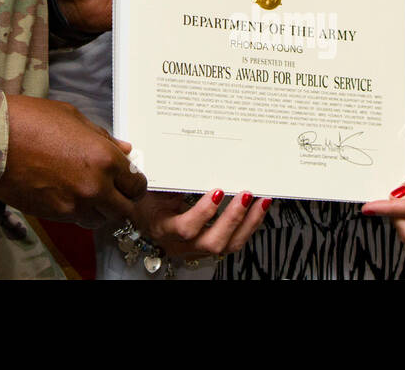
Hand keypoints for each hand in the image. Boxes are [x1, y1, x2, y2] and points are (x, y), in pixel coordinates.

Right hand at [0, 95, 147, 226]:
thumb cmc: (31, 120)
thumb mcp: (73, 118)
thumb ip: (102, 138)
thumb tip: (124, 149)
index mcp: (104, 158)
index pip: (136, 185)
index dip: (134, 182)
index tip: (127, 180)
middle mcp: (95, 186)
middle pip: (124, 210)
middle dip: (121, 200)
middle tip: (112, 190)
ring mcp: (74, 205)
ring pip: (101, 220)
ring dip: (100, 209)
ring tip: (87, 191)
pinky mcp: (54, 215)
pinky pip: (77, 220)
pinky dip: (78, 211)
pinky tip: (67, 193)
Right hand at [129, 188, 270, 260]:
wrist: (145, 224)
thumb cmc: (146, 203)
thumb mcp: (150, 190)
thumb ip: (166, 177)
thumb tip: (183, 154)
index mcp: (164, 228)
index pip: (185, 228)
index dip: (203, 213)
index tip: (217, 192)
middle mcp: (181, 244)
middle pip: (212, 242)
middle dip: (232, 219)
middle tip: (245, 195)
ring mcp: (197, 249)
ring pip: (227, 246)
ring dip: (248, 224)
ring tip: (260, 202)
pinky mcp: (209, 248)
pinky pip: (233, 243)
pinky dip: (248, 226)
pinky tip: (257, 210)